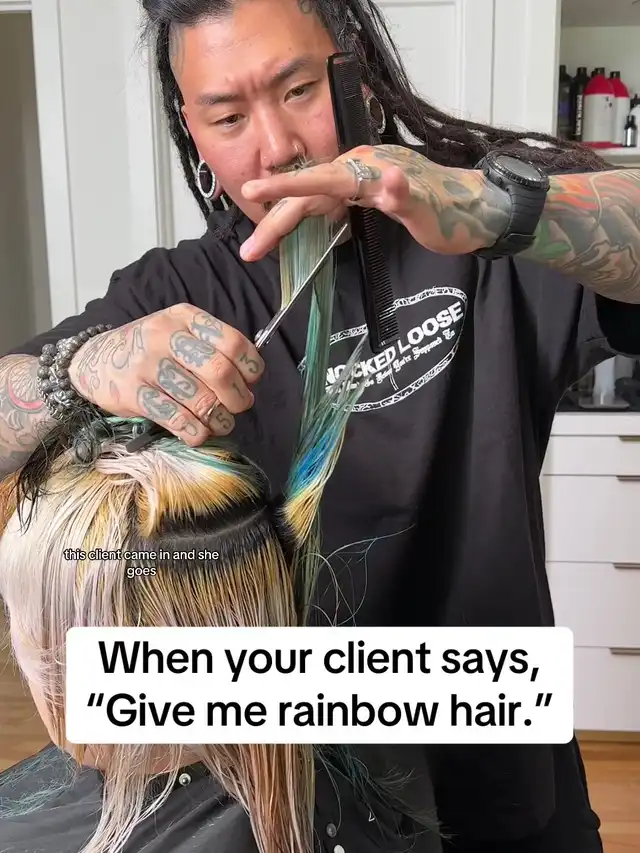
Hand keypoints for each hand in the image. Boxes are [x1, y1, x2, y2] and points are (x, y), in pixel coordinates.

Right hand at [68, 305, 263, 444]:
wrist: (95, 361)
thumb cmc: (150, 350)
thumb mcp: (179, 332)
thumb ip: (212, 348)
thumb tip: (250, 379)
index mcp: (184, 317)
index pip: (232, 341)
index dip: (251, 366)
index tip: (251, 381)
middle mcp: (165, 336)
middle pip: (220, 372)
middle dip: (238, 397)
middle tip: (239, 406)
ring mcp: (147, 365)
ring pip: (201, 401)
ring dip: (220, 419)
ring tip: (220, 422)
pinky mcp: (133, 395)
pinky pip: (177, 420)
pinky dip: (195, 432)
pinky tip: (198, 432)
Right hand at [239, 144, 509, 260]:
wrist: (479, 210)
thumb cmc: (455, 215)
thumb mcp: (431, 212)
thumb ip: (406, 197)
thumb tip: (387, 183)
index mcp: (369, 170)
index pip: (319, 179)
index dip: (285, 188)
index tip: (252, 191)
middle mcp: (361, 170)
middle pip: (309, 195)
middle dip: (276, 222)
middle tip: (249, 251)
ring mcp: (362, 181)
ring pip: (314, 201)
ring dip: (286, 223)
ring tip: (259, 246)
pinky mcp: (366, 194)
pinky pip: (328, 205)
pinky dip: (307, 220)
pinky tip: (295, 234)